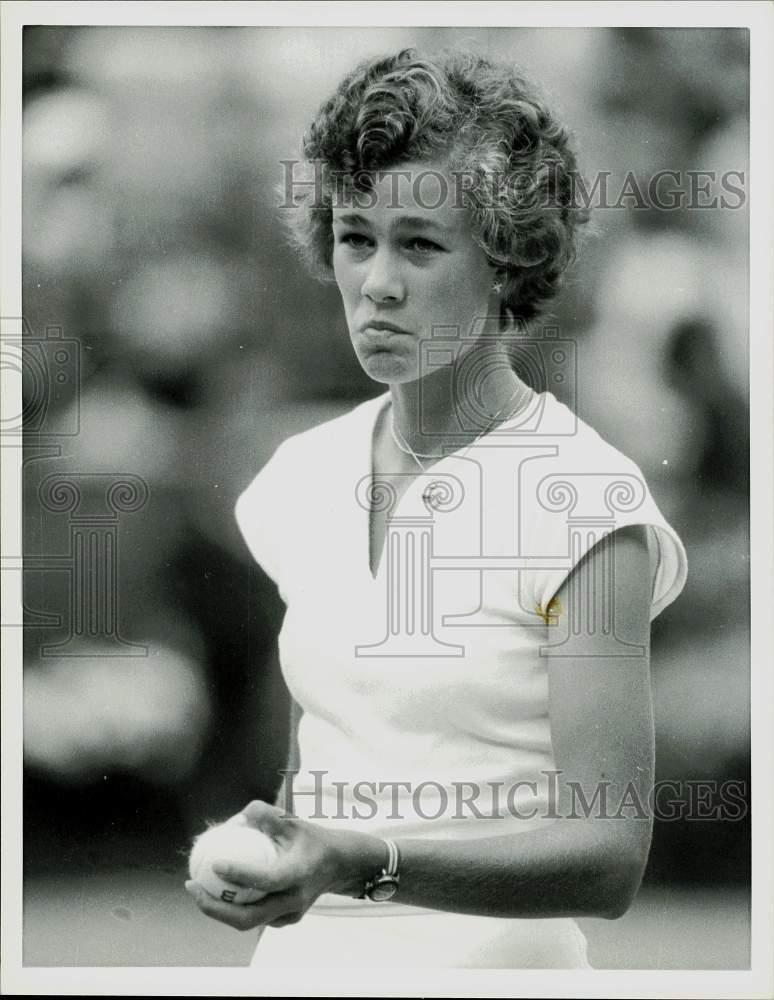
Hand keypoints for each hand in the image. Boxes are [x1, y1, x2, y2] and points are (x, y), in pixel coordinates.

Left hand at [184, 799, 383, 931]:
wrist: (339, 865)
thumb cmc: (311, 838)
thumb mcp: (291, 819)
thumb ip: (263, 814)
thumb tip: (234, 819)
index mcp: (298, 875)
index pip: (265, 881)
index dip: (239, 875)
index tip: (215, 863)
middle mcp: (294, 900)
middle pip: (248, 917)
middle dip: (214, 908)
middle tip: (192, 887)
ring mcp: (290, 915)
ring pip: (247, 922)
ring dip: (218, 910)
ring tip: (197, 890)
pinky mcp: (286, 921)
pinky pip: (254, 917)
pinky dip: (233, 907)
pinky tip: (217, 891)